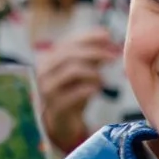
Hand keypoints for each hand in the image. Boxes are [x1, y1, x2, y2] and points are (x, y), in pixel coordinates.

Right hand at [34, 32, 112, 151]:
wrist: (61, 122)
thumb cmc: (73, 92)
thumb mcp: (83, 71)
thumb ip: (92, 55)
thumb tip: (107, 36)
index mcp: (50, 59)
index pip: (69, 42)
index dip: (89, 37)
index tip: (108, 36)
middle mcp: (45, 72)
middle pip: (70, 54)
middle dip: (95, 52)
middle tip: (113, 56)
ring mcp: (48, 89)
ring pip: (72, 71)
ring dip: (93, 71)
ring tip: (103, 78)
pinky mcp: (56, 106)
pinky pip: (75, 94)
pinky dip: (90, 88)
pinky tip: (98, 89)